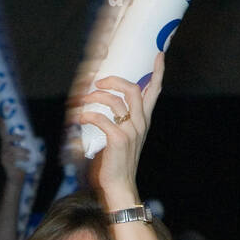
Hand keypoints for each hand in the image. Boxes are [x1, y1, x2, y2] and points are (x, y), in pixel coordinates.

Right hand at [0, 120, 30, 183]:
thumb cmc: (21, 164)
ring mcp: (4, 156)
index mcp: (7, 145)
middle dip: (14, 137)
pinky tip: (27, 160)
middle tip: (23, 137)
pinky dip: (21, 158)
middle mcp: (4, 149)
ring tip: (28, 153)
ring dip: (21, 150)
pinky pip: (13, 158)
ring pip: (11, 149)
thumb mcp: (24, 153)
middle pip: (6, 139)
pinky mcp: (6, 163)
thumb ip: (27, 145)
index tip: (1, 117)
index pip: (2, 133)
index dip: (2, 126)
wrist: (16, 178)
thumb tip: (37, 137)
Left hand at [80, 52, 164, 203]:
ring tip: (84, 100)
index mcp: (143, 121)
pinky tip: (80, 118)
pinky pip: (102, 118)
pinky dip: (88, 115)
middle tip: (99, 81)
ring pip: (116, 101)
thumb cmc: (116, 162)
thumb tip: (97, 103)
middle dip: (114, 80)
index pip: (155, 92)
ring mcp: (131, 131)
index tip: (159, 54)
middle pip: (133, 89)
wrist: (119, 185)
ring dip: (97, 96)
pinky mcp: (118, 139)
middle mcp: (140, 123)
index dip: (158, 72)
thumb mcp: (120, 137)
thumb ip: (116, 121)